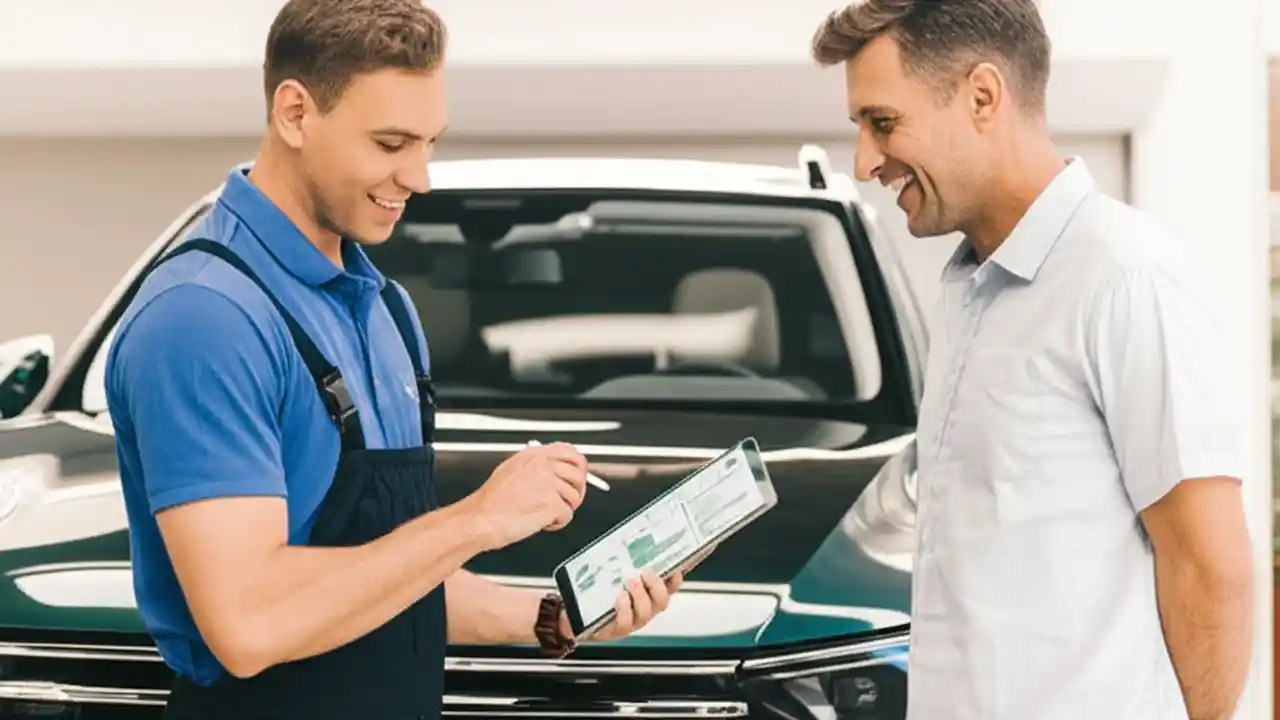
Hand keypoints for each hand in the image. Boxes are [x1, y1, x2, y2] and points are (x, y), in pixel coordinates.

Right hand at [465, 443, 588, 550]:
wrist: (479, 519)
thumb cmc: (490, 502)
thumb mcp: (511, 470)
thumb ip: (534, 465)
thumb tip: (552, 467)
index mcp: (534, 455)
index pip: (571, 453)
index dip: (578, 468)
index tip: (576, 478)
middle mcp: (543, 466)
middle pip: (579, 475)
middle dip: (576, 491)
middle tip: (565, 501)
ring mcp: (549, 484)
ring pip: (574, 498)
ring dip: (562, 509)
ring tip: (544, 514)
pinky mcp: (551, 504)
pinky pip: (567, 515)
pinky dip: (557, 523)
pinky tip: (542, 523)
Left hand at [560, 566, 690, 642]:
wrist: (574, 615)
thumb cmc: (597, 592)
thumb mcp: (613, 574)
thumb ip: (623, 562)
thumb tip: (629, 537)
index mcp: (647, 596)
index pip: (669, 588)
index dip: (675, 580)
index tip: (674, 569)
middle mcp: (644, 610)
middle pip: (662, 602)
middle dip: (657, 586)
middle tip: (646, 573)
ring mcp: (632, 622)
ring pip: (646, 613)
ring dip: (640, 595)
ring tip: (631, 581)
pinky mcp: (617, 630)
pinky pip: (625, 622)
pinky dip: (624, 609)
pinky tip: (619, 598)